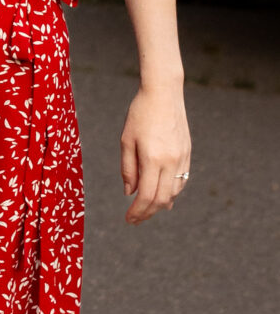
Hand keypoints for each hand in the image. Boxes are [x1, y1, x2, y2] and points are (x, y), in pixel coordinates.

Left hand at [120, 84, 190, 223]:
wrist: (164, 93)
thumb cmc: (139, 114)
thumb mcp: (126, 141)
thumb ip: (128, 169)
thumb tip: (130, 193)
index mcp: (152, 159)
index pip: (146, 196)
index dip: (137, 212)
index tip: (128, 219)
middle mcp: (171, 162)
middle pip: (162, 199)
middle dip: (148, 213)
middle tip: (135, 220)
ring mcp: (182, 158)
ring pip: (174, 192)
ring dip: (161, 205)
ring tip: (146, 210)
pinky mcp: (187, 153)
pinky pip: (181, 180)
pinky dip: (172, 192)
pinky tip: (164, 197)